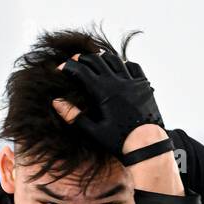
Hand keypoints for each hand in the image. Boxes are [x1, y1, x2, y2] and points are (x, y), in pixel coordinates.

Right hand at [52, 50, 169, 161]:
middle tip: (75, 60)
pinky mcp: (143, 85)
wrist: (147, 146)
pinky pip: (133, 66)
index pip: (81, 70)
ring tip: (95, 60)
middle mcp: (117, 82)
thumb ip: (74, 116)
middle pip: (96, 60)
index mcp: (103, 92)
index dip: (69, 67)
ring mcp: (132, 81)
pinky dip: (123, 63)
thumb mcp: (93, 131)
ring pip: (114, 59)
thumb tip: (56, 102)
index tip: (61, 68)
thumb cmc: (119, 142)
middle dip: (83, 58)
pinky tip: (119, 67)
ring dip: (102, 57)